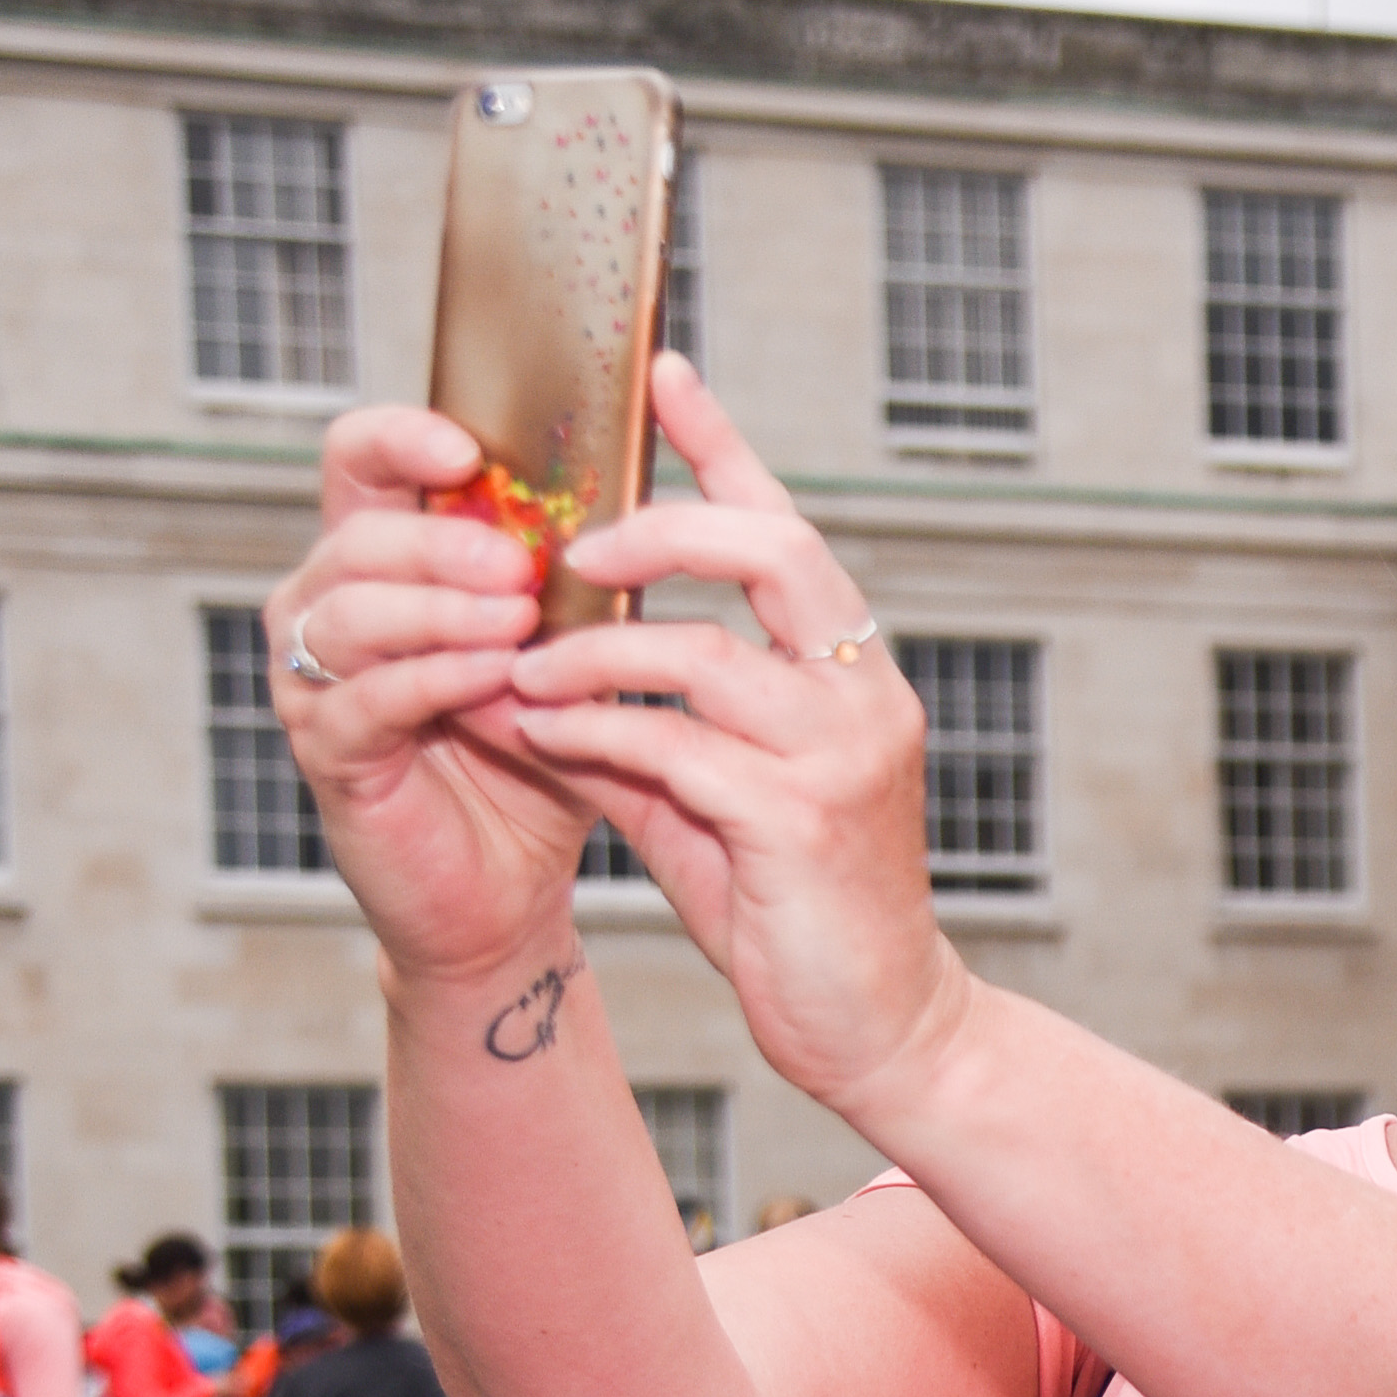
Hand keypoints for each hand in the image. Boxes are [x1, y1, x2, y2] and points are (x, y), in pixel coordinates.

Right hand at [269, 407, 597, 996]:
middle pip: (357, 532)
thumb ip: (586, 587)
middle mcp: (330, 604)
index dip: (400, 438)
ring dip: (439, 609)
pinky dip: (431, 679)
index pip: (362, 461)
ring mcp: (314, 677)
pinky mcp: (326, 749)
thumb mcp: (576, 655)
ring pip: (349, 611)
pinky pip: (365, 697)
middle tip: (518, 561)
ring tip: (516, 618)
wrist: (517, 883)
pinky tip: (493, 678)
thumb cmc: (545, 756)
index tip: (466, 447)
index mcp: (387, 559)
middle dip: (440, 541)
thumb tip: (641, 508)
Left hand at [479, 357, 977, 1125]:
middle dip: (655, 529)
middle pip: (770, 551)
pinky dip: (594, 732)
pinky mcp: (803, 823)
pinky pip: (674, 746)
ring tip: (520, 670)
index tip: (662, 372)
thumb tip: (520, 662)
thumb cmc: (790, 904)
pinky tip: (542, 734)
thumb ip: (634, 716)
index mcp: (852, 669)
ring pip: (700, 653)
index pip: (787, 527)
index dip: (724, 444)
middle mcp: (865, 695)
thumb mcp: (705, 790)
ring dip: (591, 652)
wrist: (876, 1025)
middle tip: (569, 549)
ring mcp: (843, 757)